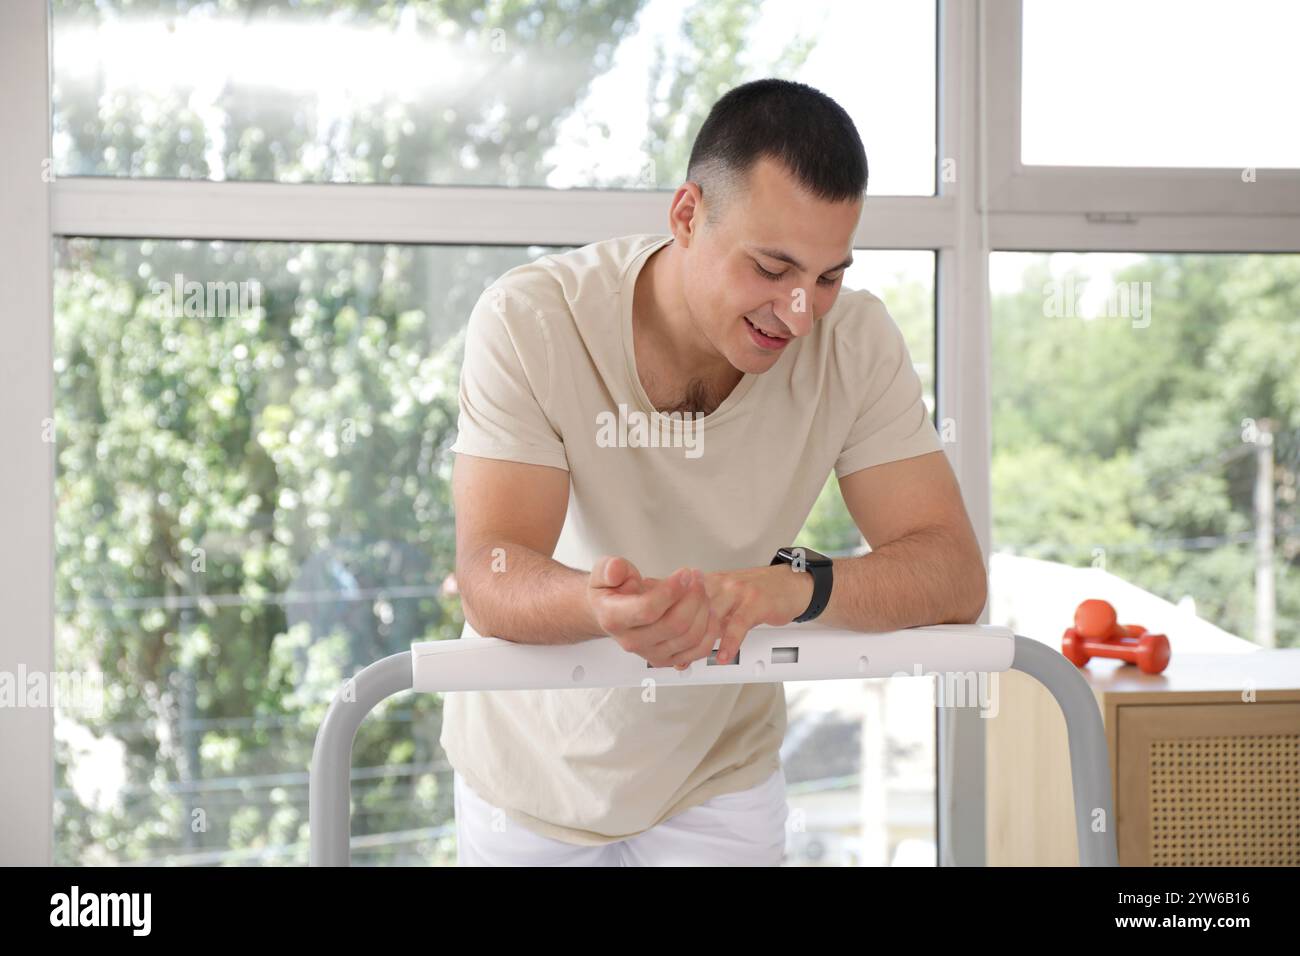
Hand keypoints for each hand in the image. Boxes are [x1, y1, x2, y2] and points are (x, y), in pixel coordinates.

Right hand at [586, 556, 718, 668]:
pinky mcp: (668, 659)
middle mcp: (632, 641)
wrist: (610, 612)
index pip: (648, 610)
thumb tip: (615, 570)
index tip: (684, 573)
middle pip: (674, 625)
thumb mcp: (603, 572)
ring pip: (690, 637)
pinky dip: (710, 631)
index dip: (672, 590)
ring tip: (700, 590)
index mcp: (614, 619)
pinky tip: (707, 611)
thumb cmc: (611, 591)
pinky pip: (698, 650)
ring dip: (703, 610)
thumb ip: (609, 568)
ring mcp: (651, 653)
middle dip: (693, 597)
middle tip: (696, 577)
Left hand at [659, 564, 814, 667]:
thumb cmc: (755, 595)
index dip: (661, 613)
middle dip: (677, 634)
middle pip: (689, 608)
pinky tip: (723, 656)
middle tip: (668, 655)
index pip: (676, 596)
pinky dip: (729, 643)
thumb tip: (674, 636)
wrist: (790, 585)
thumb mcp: (723, 598)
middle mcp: (718, 585)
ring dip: (699, 642)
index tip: (648, 631)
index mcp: (707, 584)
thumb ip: (701, 614)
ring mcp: (736, 593)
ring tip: (690, 659)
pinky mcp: (754, 603)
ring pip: (710, 617)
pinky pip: (738, 624)